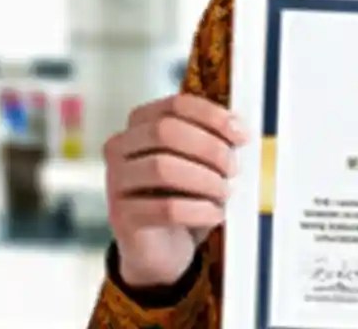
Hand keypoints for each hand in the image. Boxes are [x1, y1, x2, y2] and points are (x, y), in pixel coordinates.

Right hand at [103, 94, 247, 287]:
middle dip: (209, 148)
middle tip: (234, 168)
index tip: (241, 134)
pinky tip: (215, 214)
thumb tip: (239, 130)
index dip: (212, 116)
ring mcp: (116, 182)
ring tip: (225, 192)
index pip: (175, 105)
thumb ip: (212, 143)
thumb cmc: (181, 199)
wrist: (160, 251)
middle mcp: (120, 148)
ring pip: (162, 168)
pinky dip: (199, 211)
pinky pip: (165, 208)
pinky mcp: (122, 217)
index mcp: (139, 125)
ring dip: (205, 180)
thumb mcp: (196, 164)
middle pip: (165, 132)